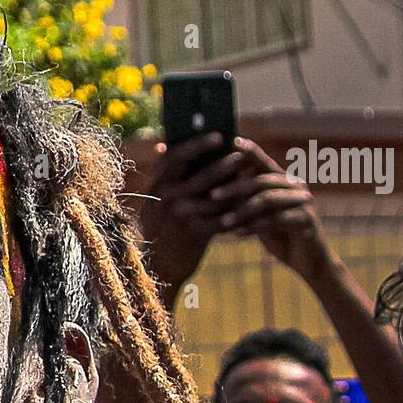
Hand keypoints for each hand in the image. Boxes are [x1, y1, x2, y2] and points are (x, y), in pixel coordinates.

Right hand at [139, 132, 248, 290]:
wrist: (157, 266)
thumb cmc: (160, 226)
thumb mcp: (152, 200)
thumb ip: (162, 176)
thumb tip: (165, 144)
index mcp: (156, 187)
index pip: (175, 158)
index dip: (197, 145)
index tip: (219, 136)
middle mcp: (166, 200)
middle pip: (201, 177)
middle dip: (225, 165)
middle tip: (243, 156)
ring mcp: (180, 219)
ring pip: (215, 199)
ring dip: (235, 189)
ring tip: (249, 179)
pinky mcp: (194, 236)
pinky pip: (220, 220)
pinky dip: (235, 211)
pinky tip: (248, 205)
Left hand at [208, 139, 329, 279]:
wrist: (307, 261)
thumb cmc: (278, 235)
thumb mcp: (259, 215)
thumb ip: (244, 200)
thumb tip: (213, 186)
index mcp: (284, 180)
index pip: (263, 162)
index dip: (250, 151)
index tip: (231, 142)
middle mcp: (296, 186)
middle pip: (261, 180)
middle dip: (234, 187)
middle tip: (211, 195)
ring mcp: (303, 202)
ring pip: (267, 199)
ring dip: (242, 210)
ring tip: (222, 221)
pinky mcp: (306, 221)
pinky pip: (275, 220)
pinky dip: (253, 227)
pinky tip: (237, 234)